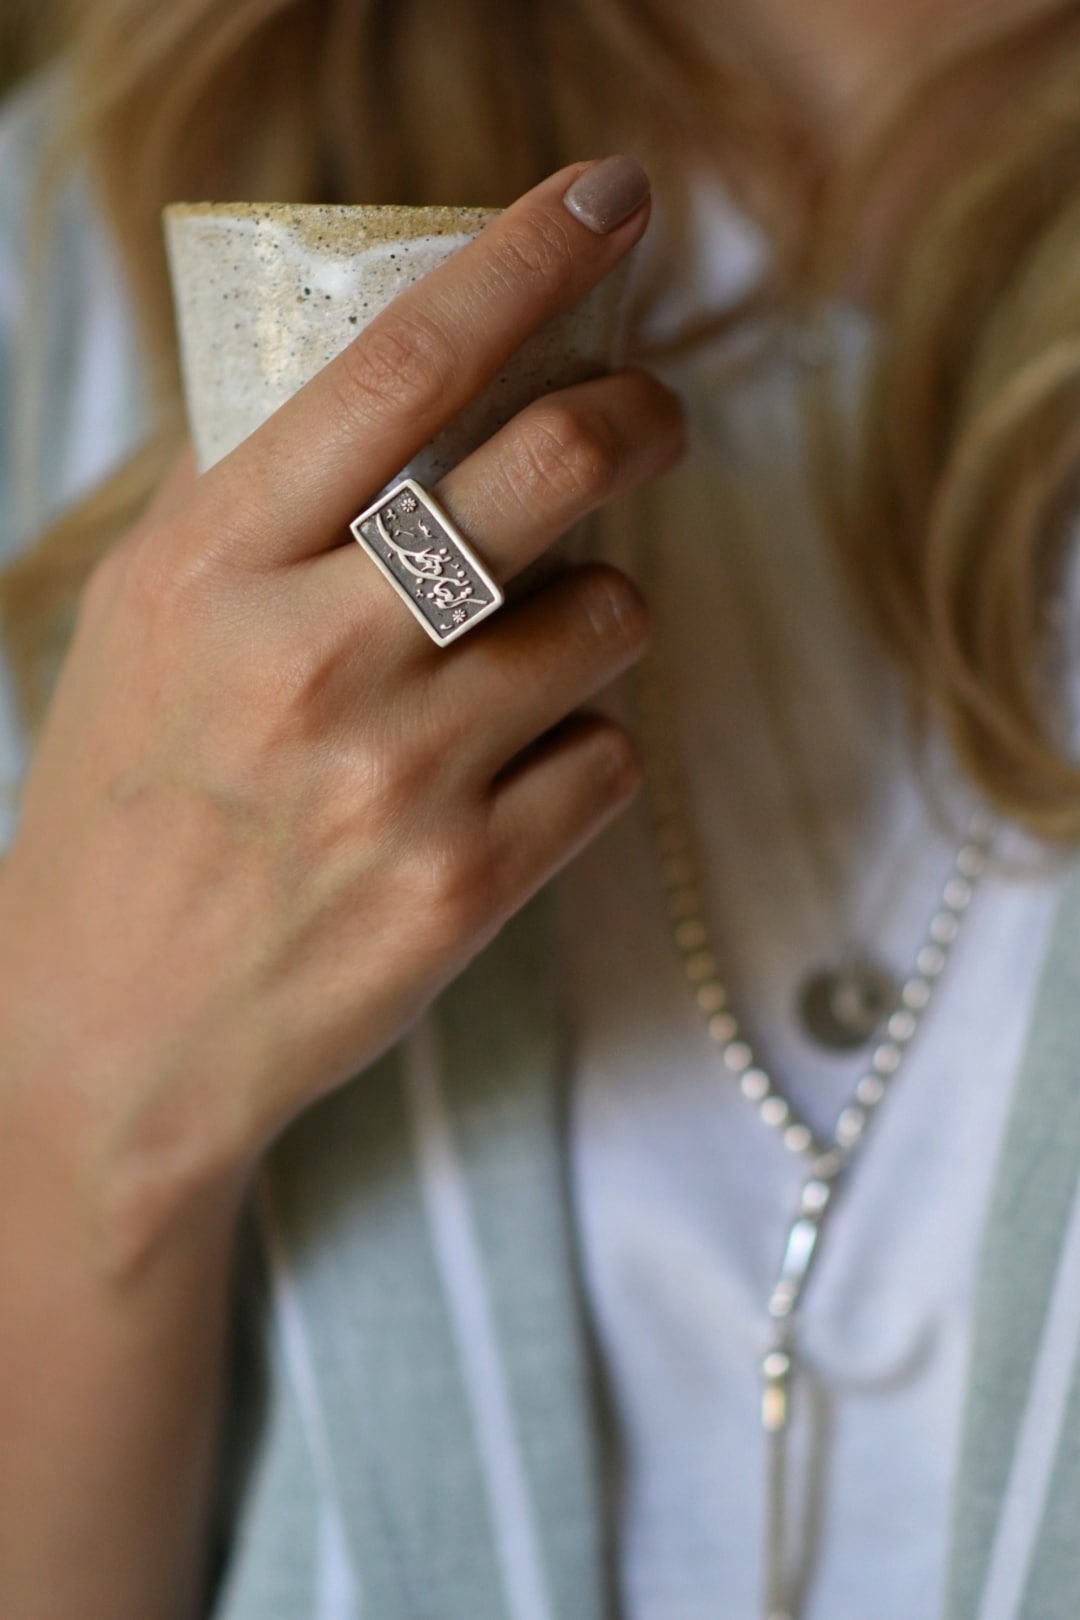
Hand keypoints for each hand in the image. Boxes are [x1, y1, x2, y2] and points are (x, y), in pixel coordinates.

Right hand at [0, 157, 684, 1272]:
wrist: (114, 1036)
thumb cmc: (125, 813)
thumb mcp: (143, 626)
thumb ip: (257, 508)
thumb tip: (403, 397)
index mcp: (214, 570)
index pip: (401, 367)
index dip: (530, 257)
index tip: (614, 197)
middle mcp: (314, 661)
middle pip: (553, 466)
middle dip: (638, 410)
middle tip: (650, 405)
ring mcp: (402, 781)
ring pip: (611, 617)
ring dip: (600, 608)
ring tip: (533, 645)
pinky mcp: (471, 888)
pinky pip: (612, 758)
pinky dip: (586, 745)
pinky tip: (515, 770)